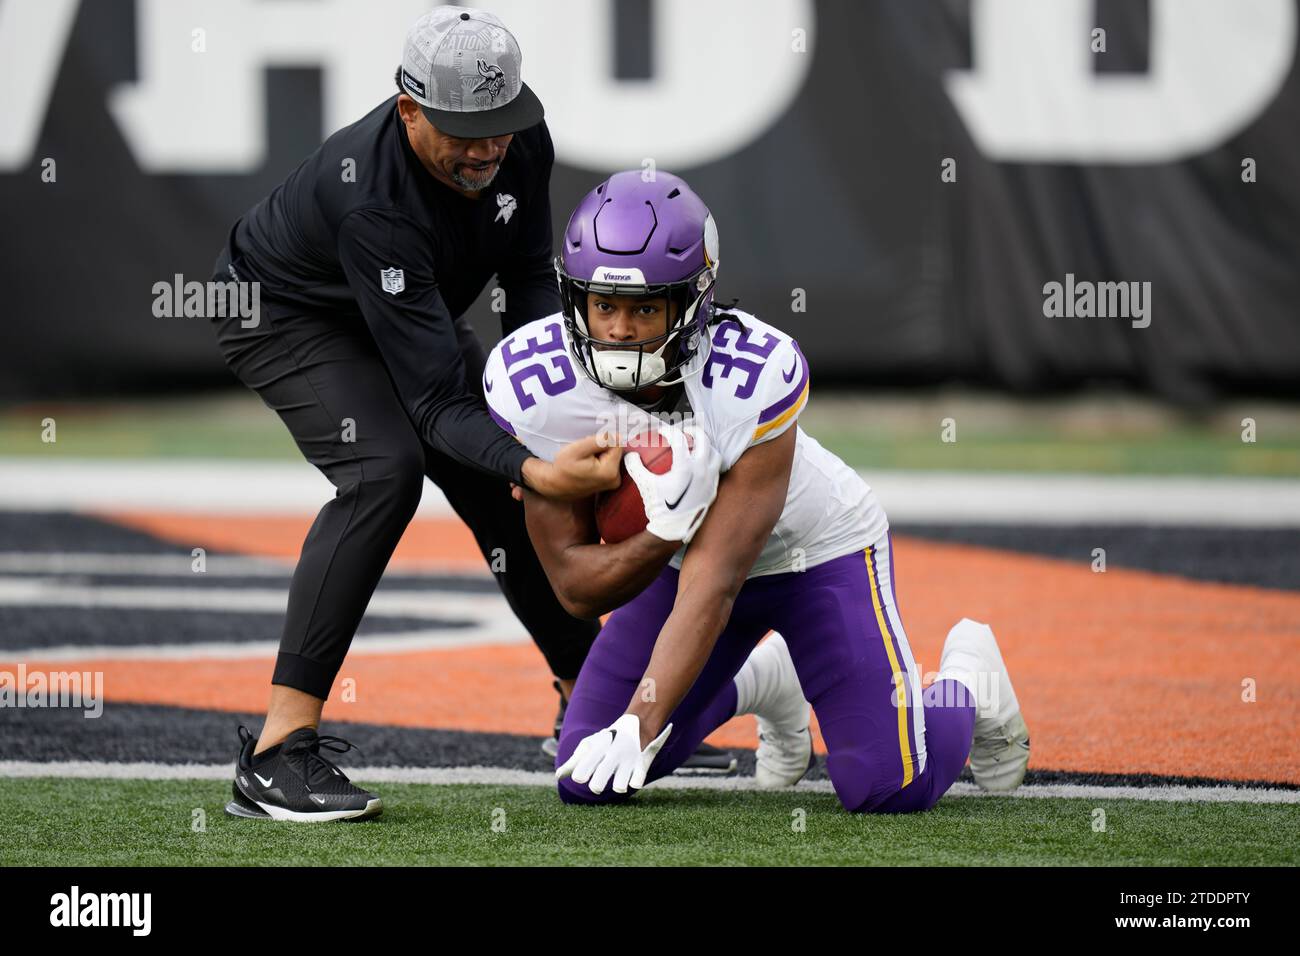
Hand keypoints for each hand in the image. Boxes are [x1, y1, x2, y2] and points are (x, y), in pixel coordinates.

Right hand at [522, 433, 622, 499]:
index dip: (603, 442)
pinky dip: (600, 461)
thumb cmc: (563, 467)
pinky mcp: (610, 482)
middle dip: (602, 448)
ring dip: (600, 454)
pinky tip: (588, 466)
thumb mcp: (577, 449)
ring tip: (585, 461)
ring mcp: (613, 483)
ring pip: (612, 456)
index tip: (589, 449)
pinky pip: (609, 463)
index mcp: (609, 472)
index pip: (617, 445)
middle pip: (615, 451)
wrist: (555, 484)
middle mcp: (615, 479)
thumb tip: (619, 436)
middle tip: (585, 455)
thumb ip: (600, 441)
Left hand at [556, 714, 671, 794]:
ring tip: (618, 783)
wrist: (635, 725)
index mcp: (599, 747)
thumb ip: (574, 762)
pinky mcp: (642, 764)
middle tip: (596, 787)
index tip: (578, 778)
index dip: (582, 772)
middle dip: (597, 785)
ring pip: (620, 785)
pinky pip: (637, 781)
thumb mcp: (589, 746)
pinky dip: (635, 781)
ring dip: (618, 786)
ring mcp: (628, 759)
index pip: (587, 761)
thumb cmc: (605, 741)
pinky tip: (633, 779)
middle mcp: (613, 752)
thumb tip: (558, 776)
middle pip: (602, 775)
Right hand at [624, 424, 720, 543]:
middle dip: (693, 431)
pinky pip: (716, 469)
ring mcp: (710, 479)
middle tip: (684, 431)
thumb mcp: (645, 486)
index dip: (670, 430)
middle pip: (703, 440)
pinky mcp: (713, 489)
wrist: (674, 530)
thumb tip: (630, 456)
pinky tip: (700, 466)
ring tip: (696, 446)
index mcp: (686, 467)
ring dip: (705, 446)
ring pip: (714, 453)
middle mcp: (702, 470)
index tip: (663, 430)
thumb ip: (636, 468)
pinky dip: (709, 462)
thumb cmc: (660, 508)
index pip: (679, 438)